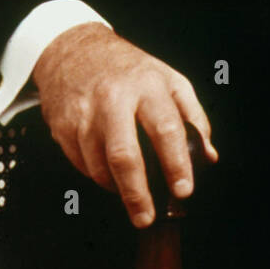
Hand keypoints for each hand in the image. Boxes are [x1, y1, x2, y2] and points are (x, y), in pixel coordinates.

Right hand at [33, 23, 217, 226]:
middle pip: (124, 155)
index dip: (176, 163)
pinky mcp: (62, 127)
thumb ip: (193, 118)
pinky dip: (98, 176)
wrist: (74, 50)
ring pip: (100, 167)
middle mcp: (114, 99)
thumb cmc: (129, 69)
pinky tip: (109, 171)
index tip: (183, 190)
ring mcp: (84, 114)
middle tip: (147, 217)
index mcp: (148, 85)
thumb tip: (207, 156)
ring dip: (117, 188)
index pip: (166, 128)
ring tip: (131, 192)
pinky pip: (82, 166)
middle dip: (137, 193)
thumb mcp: (169, 81)